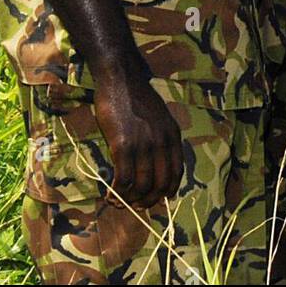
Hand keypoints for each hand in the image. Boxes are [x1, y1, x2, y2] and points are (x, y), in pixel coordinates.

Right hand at [92, 60, 183, 208]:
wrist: (121, 80)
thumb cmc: (137, 99)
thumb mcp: (160, 119)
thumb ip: (162, 140)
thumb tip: (157, 166)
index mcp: (173, 136)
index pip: (176, 173)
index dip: (166, 191)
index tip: (157, 199)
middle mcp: (162, 143)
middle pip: (160, 184)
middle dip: (148, 200)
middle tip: (136, 205)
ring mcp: (143, 145)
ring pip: (141, 185)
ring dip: (130, 199)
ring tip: (119, 201)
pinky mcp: (123, 145)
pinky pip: (123, 178)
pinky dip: (116, 192)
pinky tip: (109, 194)